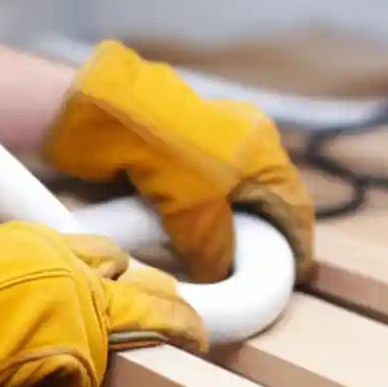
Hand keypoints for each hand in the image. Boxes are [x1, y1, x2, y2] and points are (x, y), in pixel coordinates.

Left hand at [43, 41, 314, 283]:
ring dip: (214, 231)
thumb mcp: (198, 210)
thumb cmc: (159, 151)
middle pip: (257, 203)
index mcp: (260, 147)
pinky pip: (186, 195)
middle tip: (247, 276)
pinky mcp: (165, 151)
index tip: (293, 276)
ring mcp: (200, 145)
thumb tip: (218, 270)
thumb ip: (215, 248)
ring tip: (211, 266)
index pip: (291, 204)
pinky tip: (175, 242)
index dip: (294, 243)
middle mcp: (238, 142)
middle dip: (253, 239)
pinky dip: (185, 219)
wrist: (93, 110)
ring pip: (220, 201)